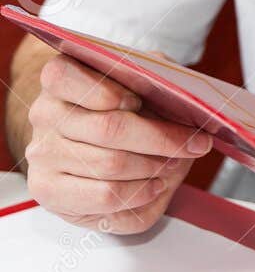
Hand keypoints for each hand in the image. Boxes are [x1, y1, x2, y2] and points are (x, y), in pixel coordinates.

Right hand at [24, 54, 212, 234]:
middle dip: (161, 138)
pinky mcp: (49, 190)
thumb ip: (157, 77)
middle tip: (194, 144)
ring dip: (154, 166)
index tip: (140, 101)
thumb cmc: (133, 110)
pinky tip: (154, 185)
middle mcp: (45, 115)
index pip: (66, 76)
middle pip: (108, 128)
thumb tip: (184, 94)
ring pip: (110, 164)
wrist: (112, 150)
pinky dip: (140, 192)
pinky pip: (104, 195)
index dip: (110, 91)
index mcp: (61, 79)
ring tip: (172, 164)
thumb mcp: (148, 82)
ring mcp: (43, 155)